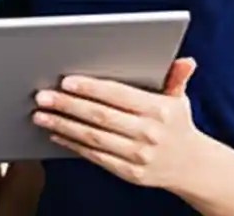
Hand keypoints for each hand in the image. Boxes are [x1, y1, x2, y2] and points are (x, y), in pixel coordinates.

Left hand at [31, 58, 203, 190]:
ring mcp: (139, 155)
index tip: (66, 81)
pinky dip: (73, 145)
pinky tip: (56, 133)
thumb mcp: (179, 98)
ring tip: (41, 114)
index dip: (91, 88)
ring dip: (63, 125)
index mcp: (159, 109)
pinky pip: (96, 157)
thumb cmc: (177, 124)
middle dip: (68, 105)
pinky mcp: (130, 173)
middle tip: (42, 96)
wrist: (193, 167)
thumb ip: (176, 77)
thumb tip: (186, 61)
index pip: (118, 94)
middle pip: (100, 116)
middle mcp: (149, 133)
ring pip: (93, 138)